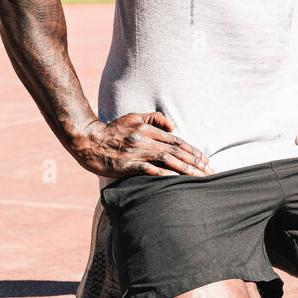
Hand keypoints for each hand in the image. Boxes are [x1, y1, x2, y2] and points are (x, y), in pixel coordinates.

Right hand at [71, 112, 211, 178]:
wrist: (88, 140)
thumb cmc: (112, 130)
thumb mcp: (133, 117)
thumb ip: (154, 119)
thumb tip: (173, 127)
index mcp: (148, 129)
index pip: (176, 140)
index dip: (193, 150)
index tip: (205, 159)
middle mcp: (145, 139)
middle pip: (176, 150)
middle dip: (195, 161)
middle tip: (210, 171)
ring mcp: (136, 152)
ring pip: (167, 160)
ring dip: (185, 169)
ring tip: (199, 177)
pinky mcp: (127, 165)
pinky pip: (149, 170)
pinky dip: (164, 174)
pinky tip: (176, 180)